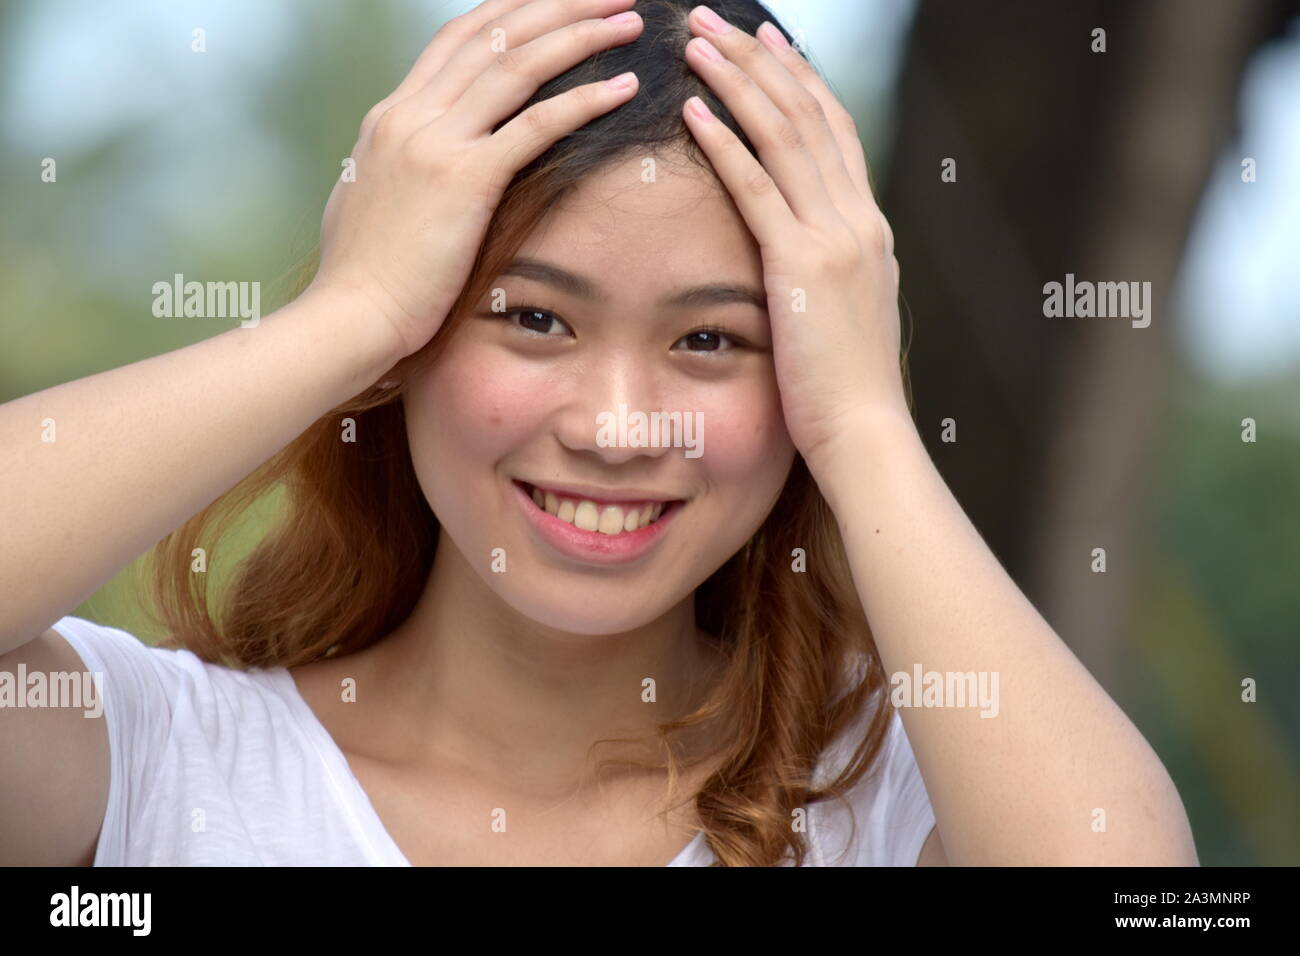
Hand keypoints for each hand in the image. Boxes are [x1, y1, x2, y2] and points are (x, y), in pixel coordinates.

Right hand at [307, 0, 645, 360]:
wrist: (349, 316)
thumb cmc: (364, 277)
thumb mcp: (373, 201)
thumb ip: (401, 168)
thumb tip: (420, 162)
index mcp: (390, 117)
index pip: (457, 41)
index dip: (510, 14)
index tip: (553, 2)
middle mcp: (410, 115)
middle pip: (494, 35)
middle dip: (556, 5)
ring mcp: (435, 142)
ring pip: (519, 65)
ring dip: (580, 35)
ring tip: (628, 21)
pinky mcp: (464, 180)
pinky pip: (535, 125)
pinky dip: (584, 100)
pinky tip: (623, 87)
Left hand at [679, 6, 908, 470]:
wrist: (865, 435)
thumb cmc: (846, 392)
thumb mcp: (844, 317)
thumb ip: (827, 274)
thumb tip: (803, 258)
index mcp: (868, 228)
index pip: (834, 133)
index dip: (799, 82)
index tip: (768, 43)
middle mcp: (859, 219)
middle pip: (808, 115)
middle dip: (760, 61)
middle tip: (718, 19)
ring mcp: (836, 237)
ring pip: (784, 136)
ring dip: (737, 80)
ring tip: (696, 39)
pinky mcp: (802, 265)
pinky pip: (757, 189)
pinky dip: (725, 143)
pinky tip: (692, 109)